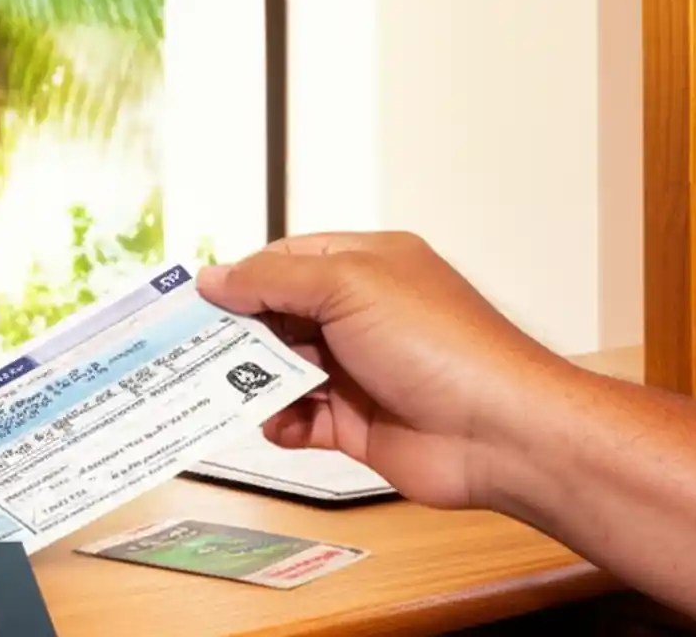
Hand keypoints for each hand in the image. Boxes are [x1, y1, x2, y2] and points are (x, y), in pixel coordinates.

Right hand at [196, 232, 578, 509]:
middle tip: (197, 350)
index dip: (242, 278)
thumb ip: (275, 278)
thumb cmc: (443, 347)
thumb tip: (217, 276)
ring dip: (257, 382)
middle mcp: (362, 314)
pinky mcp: (357, 422)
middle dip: (241, 334)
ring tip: (235, 392)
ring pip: (284, 370)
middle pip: (279, 317)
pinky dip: (282, 423)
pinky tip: (279, 425)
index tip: (198, 301)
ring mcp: (359, 369)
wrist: (498, 434)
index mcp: (366, 266)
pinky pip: (301, 418)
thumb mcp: (348, 286)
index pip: (287, 261)